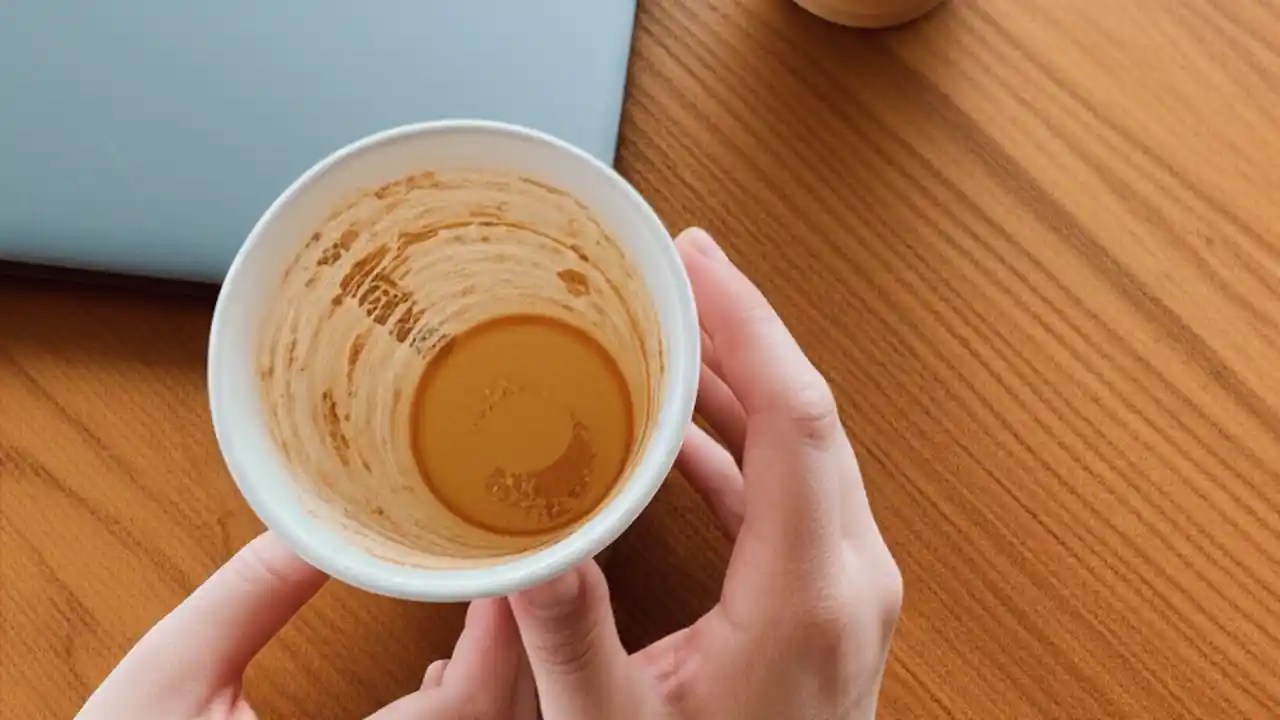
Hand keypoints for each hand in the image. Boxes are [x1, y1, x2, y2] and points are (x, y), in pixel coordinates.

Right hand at [78, 532, 535, 719]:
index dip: (497, 631)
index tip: (504, 569)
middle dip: (506, 646)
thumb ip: (248, 599)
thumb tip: (308, 526)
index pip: (464, 707)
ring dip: (491, 681)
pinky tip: (440, 675)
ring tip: (482, 607)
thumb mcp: (171, 679)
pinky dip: (459, 715)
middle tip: (502, 573)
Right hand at [508, 228, 903, 718]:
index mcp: (805, 593)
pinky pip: (789, 487)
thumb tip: (522, 542)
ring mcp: (849, 582)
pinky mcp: (830, 592)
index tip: (698, 262)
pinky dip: (739, 441)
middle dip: (743, 327)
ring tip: (677, 327)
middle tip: (678, 267)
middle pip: (806, 411)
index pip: (793, 417)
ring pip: (803, 443)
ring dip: (741, 379)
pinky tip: (685, 423)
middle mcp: (848, 574)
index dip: (747, 324)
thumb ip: (569, 631)